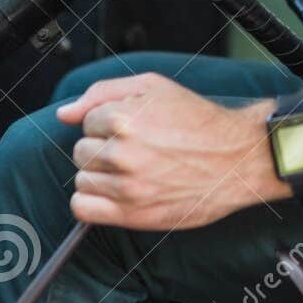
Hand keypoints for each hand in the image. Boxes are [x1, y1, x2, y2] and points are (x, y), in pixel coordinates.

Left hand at [56, 74, 276, 229]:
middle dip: (102, 148)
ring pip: (82, 180)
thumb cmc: (199, 121)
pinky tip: (113, 193)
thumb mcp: (155, 87)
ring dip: (100, 175)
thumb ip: (103, 93)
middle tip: (133, 149)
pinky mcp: (134, 214)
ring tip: (130, 171)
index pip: (86, 122)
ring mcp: (128, 187)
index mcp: (125, 118)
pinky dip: (91, 202)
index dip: (107, 123)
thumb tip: (64, 114)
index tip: (132, 128)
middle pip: (81, 152)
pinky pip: (83, 209)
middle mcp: (124, 154)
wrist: (238, 159)